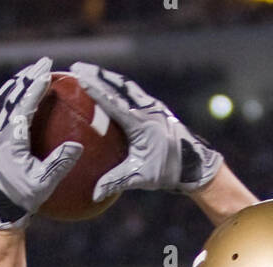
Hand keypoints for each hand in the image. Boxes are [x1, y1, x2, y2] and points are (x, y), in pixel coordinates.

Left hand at [0, 57, 83, 230]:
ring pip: (3, 98)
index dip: (35, 86)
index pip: (23, 104)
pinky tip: (21, 93)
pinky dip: (11, 96)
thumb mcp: (44, 184)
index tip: (48, 72)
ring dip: (18, 83)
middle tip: (44, 64)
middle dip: (27, 76)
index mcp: (8, 138)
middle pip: (11, 94)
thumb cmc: (24, 198)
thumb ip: (59, 164)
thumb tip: (77, 146)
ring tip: (33, 73)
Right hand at [70, 63, 222, 201]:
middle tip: (77, 67)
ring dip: (108, 76)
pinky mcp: (157, 108)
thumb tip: (95, 194)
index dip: (96, 89)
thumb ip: (117, 181)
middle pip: (118, 85)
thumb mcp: (141, 177)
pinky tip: (109, 86)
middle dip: (96, 74)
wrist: (195, 165)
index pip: (114, 102)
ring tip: (89, 70)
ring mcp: (153, 106)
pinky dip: (119, 86)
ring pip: (127, 85)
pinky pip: (134, 92)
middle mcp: (148, 109)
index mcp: (141, 123)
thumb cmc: (168, 171)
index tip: (79, 78)